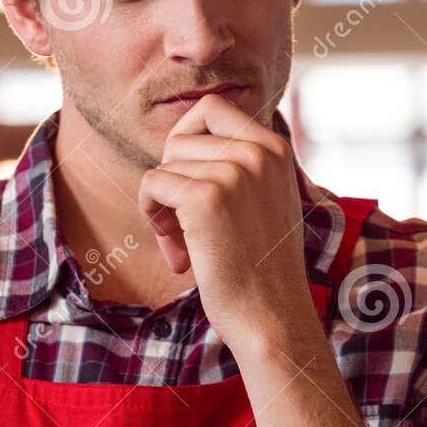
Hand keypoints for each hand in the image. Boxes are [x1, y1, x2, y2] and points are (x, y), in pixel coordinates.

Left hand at [138, 93, 317, 352]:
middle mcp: (257, 152)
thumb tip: (178, 141)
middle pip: (180, 138)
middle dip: (173, 179)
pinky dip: (152, 216)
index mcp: (275, 148)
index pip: (212, 108)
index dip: (186, 142)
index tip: (191, 184)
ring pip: (164, 164)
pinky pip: (152, 184)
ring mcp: (233, 172)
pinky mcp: (206, 197)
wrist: (272, 318)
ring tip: (186, 246)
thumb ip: (238, 166)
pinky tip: (178, 255)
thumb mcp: (264, 201)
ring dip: (163, 207)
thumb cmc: (261, 269)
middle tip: (183, 224)